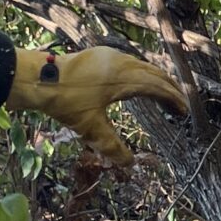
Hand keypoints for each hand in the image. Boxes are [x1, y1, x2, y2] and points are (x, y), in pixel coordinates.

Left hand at [6, 47, 186, 165]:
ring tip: (162, 94)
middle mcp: (122, 62)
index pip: (157, 87)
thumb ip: (112, 146)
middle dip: (168, 89)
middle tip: (178, 104)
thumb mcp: (90, 128)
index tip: (183, 111)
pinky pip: (130, 63)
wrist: (37, 77)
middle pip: (154, 73)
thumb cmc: (65, 101)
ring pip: (142, 66)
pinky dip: (141, 74)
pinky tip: (136, 83)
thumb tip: (130, 165)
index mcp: (125, 78)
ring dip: (155, 80)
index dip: (172, 99)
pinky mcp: (100, 54)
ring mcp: (110, 55)